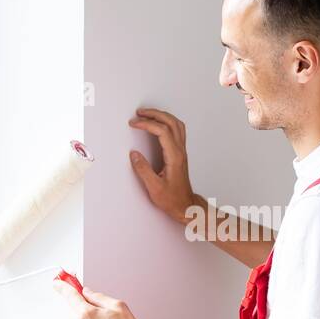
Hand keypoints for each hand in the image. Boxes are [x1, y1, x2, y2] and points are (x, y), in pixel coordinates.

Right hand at [128, 107, 200, 225]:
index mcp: (174, 157)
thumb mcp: (154, 187)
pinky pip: (177, 131)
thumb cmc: (173, 199)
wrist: (186, 205)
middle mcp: (180, 151)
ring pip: (176, 124)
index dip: (147, 124)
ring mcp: (181, 151)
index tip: (134, 123)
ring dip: (162, 116)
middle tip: (140, 113)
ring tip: (148, 114)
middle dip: (154, 114)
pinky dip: (167, 122)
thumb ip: (143, 170)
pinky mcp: (180, 154)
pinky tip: (158, 124)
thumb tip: (134, 154)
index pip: (162, 131)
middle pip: (171, 122)